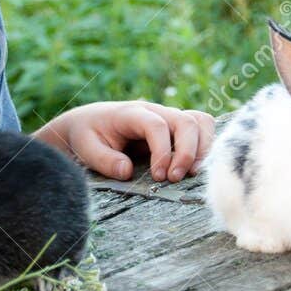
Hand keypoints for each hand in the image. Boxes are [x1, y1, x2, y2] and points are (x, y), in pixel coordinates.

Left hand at [37, 100, 216, 182]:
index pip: (157, 125)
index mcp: (131, 113)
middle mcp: (154, 110)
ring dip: (201, 148)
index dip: (163, 151)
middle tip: (174, 179)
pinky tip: (195, 167)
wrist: (89, 122)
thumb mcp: (85, 147)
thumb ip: (104, 160)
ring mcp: (167, 116)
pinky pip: (200, 127)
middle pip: (185, 121)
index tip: (158, 177)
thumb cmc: (87, 135)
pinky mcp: (175, 126)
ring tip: (191, 174)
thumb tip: (127, 172)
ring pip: (199, 121)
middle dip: (187, 152)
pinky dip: (204, 145)